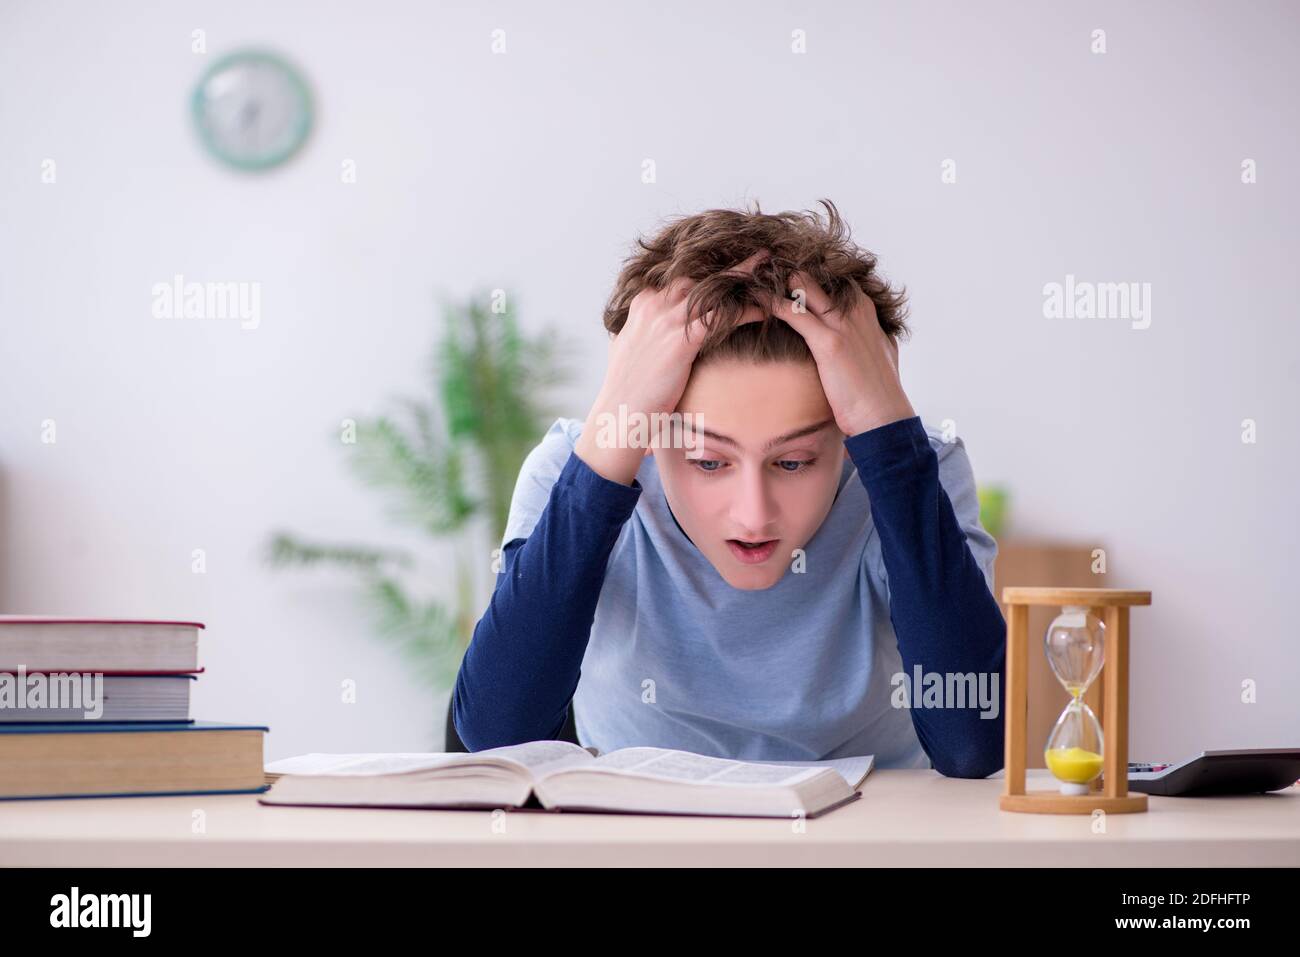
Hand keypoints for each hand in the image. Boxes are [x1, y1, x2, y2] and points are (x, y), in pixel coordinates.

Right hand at [576, 252, 767, 484]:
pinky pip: (722, 317)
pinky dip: (746, 310)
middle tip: (759, 257)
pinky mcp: (681, 341)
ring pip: (713, 290)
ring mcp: (667, 321)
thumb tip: (642, 330)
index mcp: (643, 305)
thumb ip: (640, 331)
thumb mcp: (627, 348)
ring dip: (744, 280)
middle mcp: (654, 306)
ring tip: (769, 269)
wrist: (620, 412)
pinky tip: (765, 309)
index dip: (708, 273)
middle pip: (699, 277)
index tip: (731, 267)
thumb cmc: (626, 388)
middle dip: (730, 268)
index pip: (681, 278)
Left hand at [767, 272, 914, 436]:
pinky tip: (752, 301)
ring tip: (749, 281)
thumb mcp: (881, 350)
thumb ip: (870, 333)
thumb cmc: (879, 389)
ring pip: (802, 285)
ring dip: (774, 283)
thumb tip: (866, 332)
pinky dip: (770, 304)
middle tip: (759, 273)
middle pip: (815, 274)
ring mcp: (842, 323)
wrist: (884, 415)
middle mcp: (855, 309)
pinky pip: (792, 312)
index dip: (806, 276)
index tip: (781, 276)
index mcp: (865, 309)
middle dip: (786, 272)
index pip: (833, 276)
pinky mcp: (828, 342)